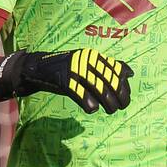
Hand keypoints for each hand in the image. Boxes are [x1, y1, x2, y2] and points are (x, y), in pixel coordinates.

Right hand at [0, 48, 133, 113]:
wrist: (37, 68)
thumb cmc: (65, 70)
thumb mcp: (87, 65)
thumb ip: (107, 67)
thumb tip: (130, 73)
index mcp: (93, 56)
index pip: (116, 70)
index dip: (124, 86)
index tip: (125, 99)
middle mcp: (85, 60)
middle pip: (109, 79)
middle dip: (118, 96)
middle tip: (120, 108)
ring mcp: (74, 69)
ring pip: (97, 87)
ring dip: (107, 101)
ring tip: (110, 110)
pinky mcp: (63, 79)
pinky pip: (79, 92)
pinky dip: (88, 102)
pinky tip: (92, 109)